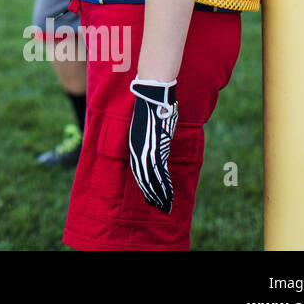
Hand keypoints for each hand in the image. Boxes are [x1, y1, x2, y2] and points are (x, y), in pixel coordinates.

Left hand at [128, 78, 177, 212]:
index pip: (138, 171)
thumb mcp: (147, 126)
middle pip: (144, 178)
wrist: (151, 96)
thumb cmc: (151, 108)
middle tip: (159, 207)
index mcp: (134, 145)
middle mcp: (138, 150)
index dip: (144, 186)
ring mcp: (146, 150)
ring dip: (159, 194)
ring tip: (164, 206)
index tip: (150, 197)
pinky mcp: (155, 149)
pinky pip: (159, 172)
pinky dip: (164, 185)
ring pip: (151, 179)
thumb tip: (157, 144)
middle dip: (152, 194)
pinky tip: (168, 194)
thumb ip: (151, 138)